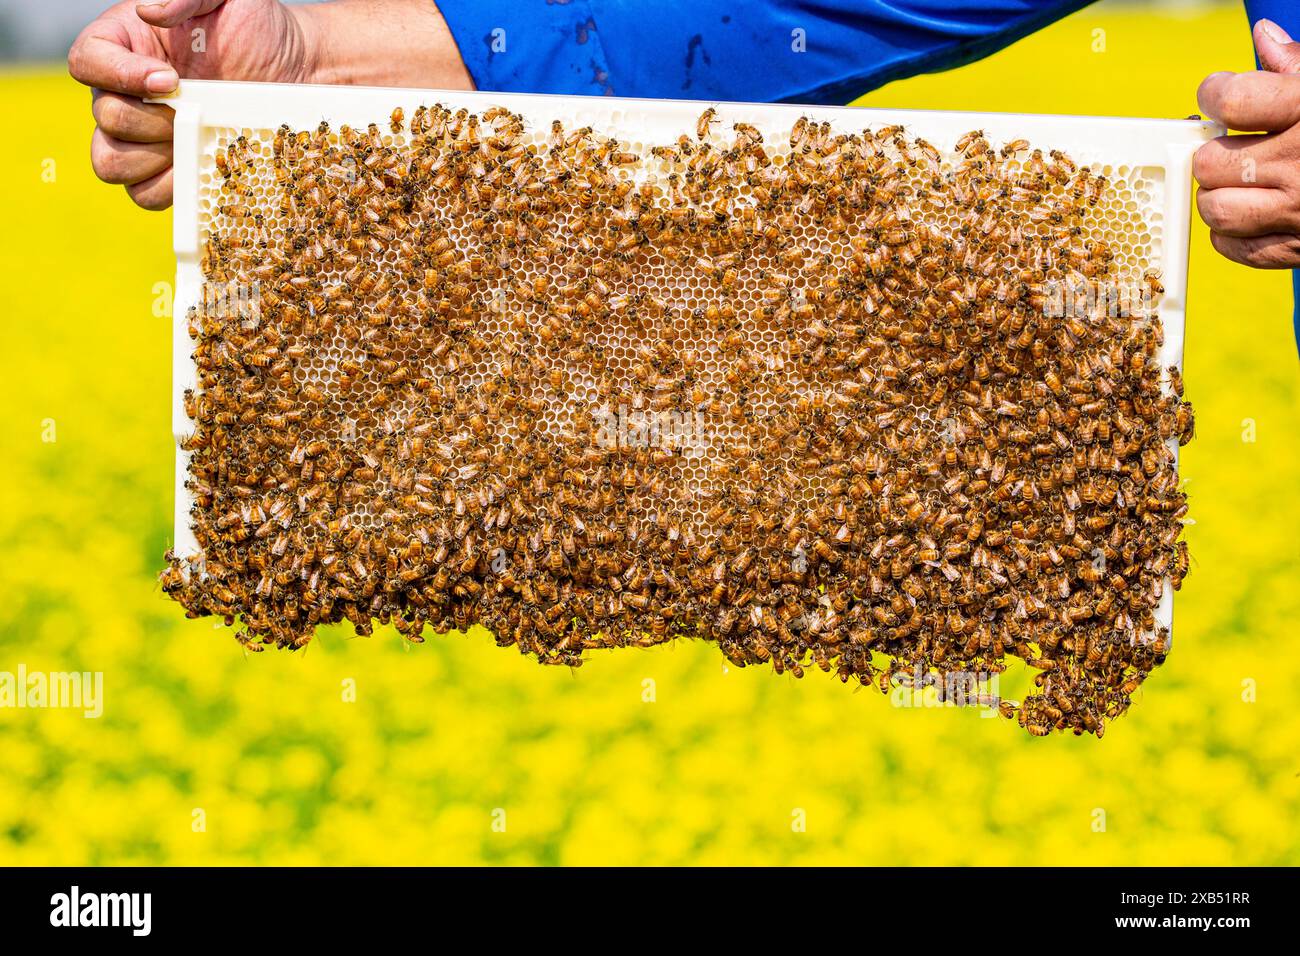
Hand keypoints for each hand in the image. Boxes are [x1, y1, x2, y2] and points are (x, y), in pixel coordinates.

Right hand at [68, 0, 310, 209]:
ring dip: (153, 157)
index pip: (86, 62)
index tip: (171, 79)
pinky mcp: (170, 170)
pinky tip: (199, 166)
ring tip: (195, 137)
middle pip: (105, 118)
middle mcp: (124, 92)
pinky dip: (169, 187)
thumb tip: (148, 13)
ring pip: (111, 163)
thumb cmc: (254, 27)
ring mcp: (144, 136)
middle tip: (196, 110)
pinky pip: (145, 194)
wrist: (294, 71)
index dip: (118, 76)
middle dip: (151, 120)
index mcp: (123, 44)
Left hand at [1194, 19, 1299, 267]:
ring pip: (1216, 209)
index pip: (1232, 101)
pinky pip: (1236, 247)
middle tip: (1229, 146)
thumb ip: (1298, 66)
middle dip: (1212, 152)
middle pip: (1210, 164)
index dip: (1215, 94)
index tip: (1218, 94)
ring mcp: (1299, 210)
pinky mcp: (1299, 246)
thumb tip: (1264, 38)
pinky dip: (1233, 232)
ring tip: (1237, 182)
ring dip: (1217, 195)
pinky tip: (1252, 212)